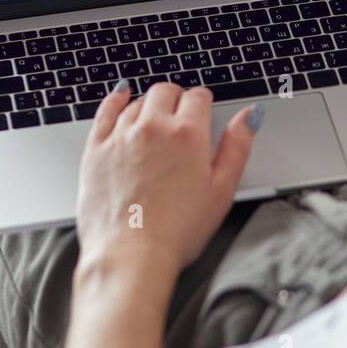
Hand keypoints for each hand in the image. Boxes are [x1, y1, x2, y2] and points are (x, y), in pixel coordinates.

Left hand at [75, 81, 262, 292]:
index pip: (197, 97)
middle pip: (165, 92)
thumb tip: (250, 115)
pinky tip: (121, 95)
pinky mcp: (96, 149)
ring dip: (149, 104)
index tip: (203, 107)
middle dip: (176, 98)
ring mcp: (121, 136)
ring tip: (155, 117)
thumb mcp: (222, 190)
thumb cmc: (178, 231)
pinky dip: (115, 100)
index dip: (203, 101)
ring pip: (137, 102)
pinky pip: (105, 111)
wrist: (130, 255)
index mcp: (188, 134)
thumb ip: (237, 147)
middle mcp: (153, 127)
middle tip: (180, 111)